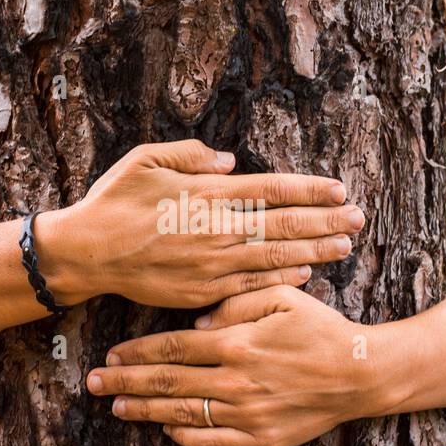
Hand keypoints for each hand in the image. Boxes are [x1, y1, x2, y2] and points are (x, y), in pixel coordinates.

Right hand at [38, 140, 362, 308]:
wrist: (86, 253)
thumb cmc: (114, 202)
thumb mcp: (146, 160)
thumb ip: (190, 154)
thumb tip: (231, 161)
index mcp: (208, 193)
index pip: (274, 190)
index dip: (311, 190)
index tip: (339, 189)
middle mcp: (217, 228)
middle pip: (285, 224)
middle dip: (326, 220)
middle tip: (359, 218)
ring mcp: (212, 263)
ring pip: (276, 257)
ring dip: (315, 251)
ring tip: (345, 245)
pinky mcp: (203, 291)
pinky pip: (252, 286)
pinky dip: (282, 280)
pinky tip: (307, 275)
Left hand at [86, 285, 373, 445]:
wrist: (360, 373)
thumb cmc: (320, 328)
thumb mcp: (280, 297)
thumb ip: (235, 303)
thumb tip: (197, 320)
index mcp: (236, 344)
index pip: (172, 349)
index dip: (137, 353)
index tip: (111, 355)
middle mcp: (235, 382)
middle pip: (167, 383)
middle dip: (124, 383)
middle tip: (92, 382)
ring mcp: (246, 415)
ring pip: (182, 414)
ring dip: (145, 411)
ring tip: (116, 406)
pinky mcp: (260, 440)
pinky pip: (212, 442)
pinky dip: (184, 436)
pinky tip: (165, 429)